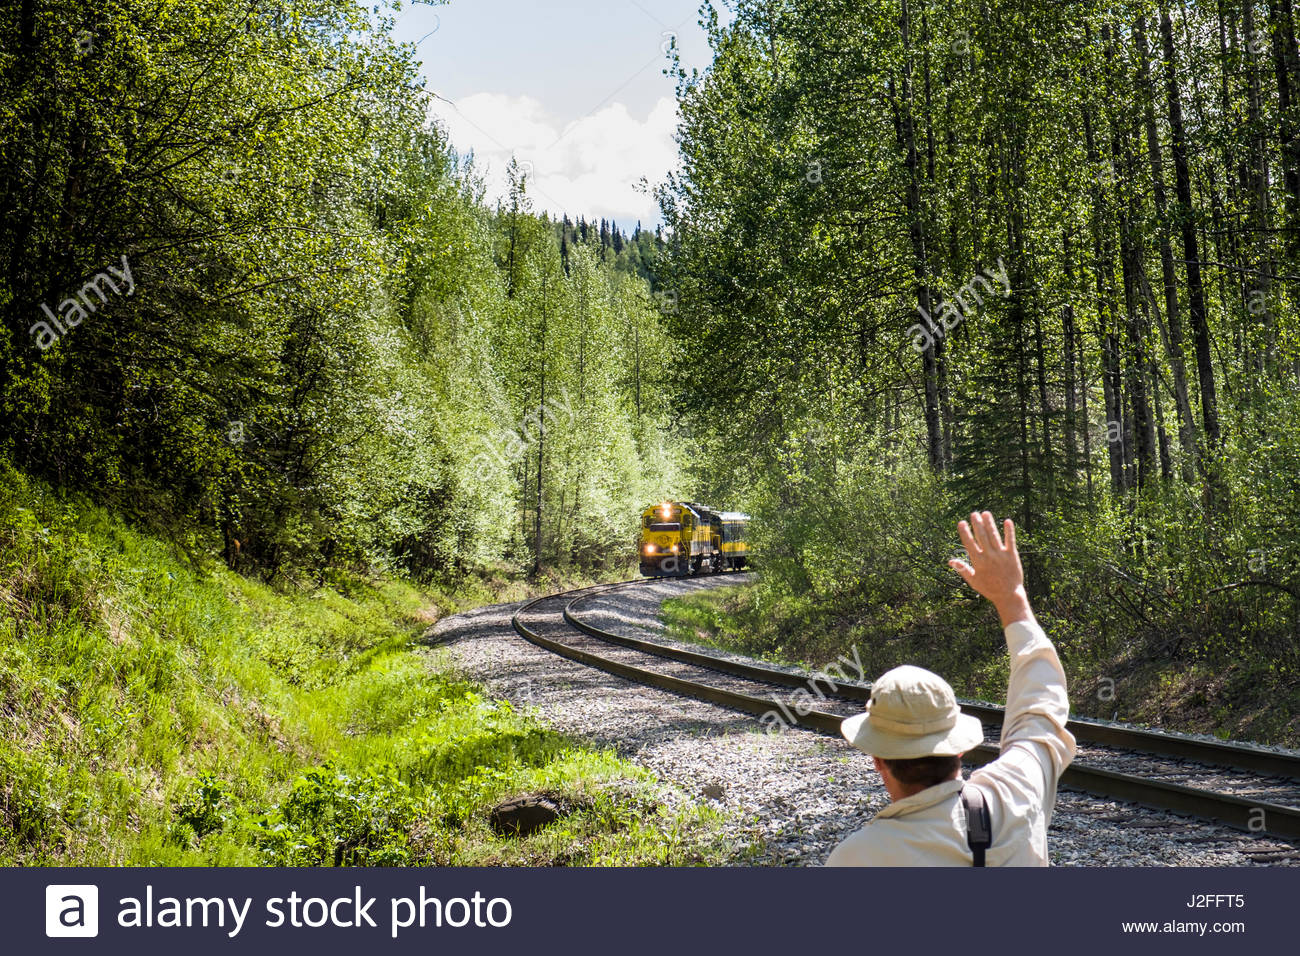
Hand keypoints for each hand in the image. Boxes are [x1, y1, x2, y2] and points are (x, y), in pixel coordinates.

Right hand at [948, 511, 1032, 627]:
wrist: (1008, 595)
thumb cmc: (989, 589)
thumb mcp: (973, 581)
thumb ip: (962, 569)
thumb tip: (950, 561)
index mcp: (978, 562)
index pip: (969, 543)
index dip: (965, 532)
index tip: (961, 522)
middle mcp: (989, 556)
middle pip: (982, 536)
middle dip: (977, 524)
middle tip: (974, 513)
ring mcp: (1001, 555)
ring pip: (994, 536)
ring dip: (990, 523)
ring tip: (986, 513)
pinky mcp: (1012, 556)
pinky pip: (1010, 541)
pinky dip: (1009, 531)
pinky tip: (1007, 521)